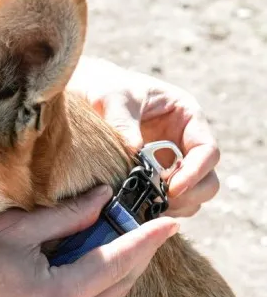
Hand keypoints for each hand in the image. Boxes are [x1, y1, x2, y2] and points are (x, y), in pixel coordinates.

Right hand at [0, 186, 179, 296]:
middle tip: (140, 224)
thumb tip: (100, 200)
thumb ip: (64, 218)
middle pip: (118, 287)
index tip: (169, 221)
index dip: (146, 239)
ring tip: (116, 240)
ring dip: (115, 272)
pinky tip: (87, 266)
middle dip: (135, 254)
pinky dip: (94, 288)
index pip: (117, 262)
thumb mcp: (12, 231)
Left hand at [67, 57, 220, 216]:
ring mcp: (172, 162)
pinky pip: (165, 202)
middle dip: (188, 195)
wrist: (88, 93)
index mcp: (186, 117)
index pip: (207, 151)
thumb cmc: (105, 88)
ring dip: (172, 207)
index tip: (171, 188)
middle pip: (208, 180)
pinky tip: (133, 208)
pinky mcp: (154, 178)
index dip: (195, 173)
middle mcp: (185, 142)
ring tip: (144, 207)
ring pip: (190, 197)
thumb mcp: (112, 98)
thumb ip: (123, 122)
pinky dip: (155, 209)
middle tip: (158, 202)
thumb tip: (134, 153)